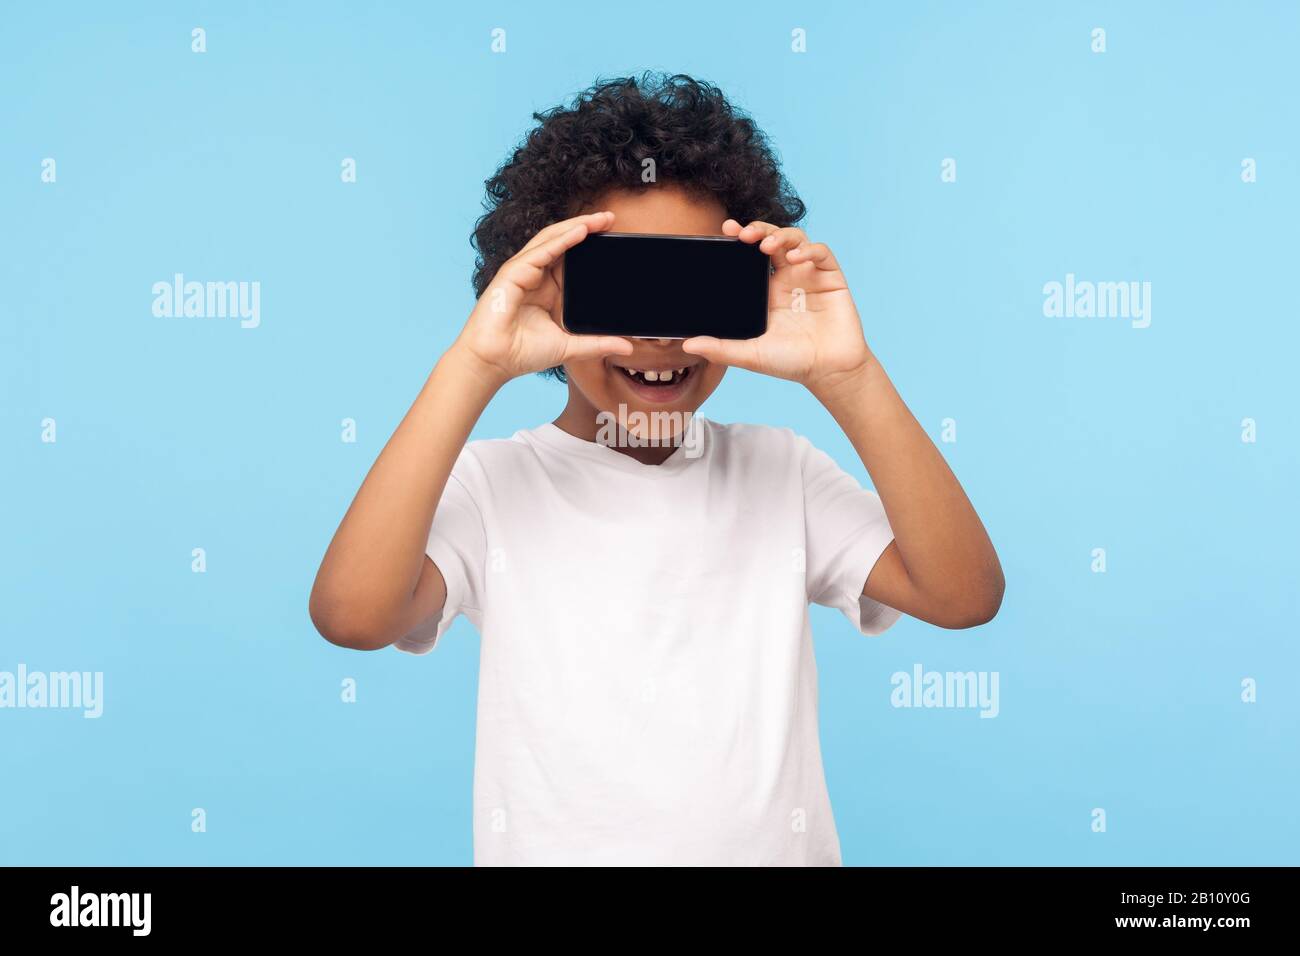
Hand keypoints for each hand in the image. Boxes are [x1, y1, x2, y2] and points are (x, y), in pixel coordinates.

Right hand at [451, 211, 632, 385]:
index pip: (570, 258)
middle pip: (563, 243)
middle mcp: (535, 276)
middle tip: (610, 218)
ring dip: (577, 226)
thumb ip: (596, 344)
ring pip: (552, 240)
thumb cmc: (522, 353)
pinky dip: (562, 239)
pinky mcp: (513, 273)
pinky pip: (541, 251)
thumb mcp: (569, 347)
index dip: (589, 245)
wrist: (494, 362)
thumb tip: (626, 347)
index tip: (612, 238)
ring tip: (599, 219)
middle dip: (586, 228)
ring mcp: (523, 272)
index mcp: (547, 289)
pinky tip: (580, 231)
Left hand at [681, 220, 872, 392]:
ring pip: (795, 239)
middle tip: (743, 234)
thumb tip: (687, 345)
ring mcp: (808, 275)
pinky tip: (795, 258)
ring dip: (780, 235)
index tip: (725, 230)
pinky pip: (820, 252)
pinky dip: (808, 249)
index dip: (739, 239)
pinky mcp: (830, 277)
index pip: (749, 256)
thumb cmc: (790, 362)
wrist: (828, 372)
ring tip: (767, 245)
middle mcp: (786, 278)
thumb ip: (721, 349)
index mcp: (765, 290)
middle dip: (758, 229)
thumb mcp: (750, 354)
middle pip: (770, 239)